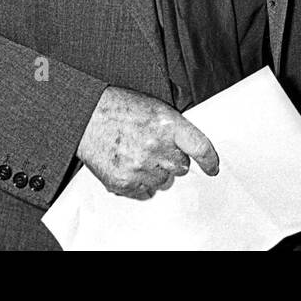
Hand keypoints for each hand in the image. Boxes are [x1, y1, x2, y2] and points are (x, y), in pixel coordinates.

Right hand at [77, 86, 218, 199]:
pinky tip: (130, 165)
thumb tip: (189, 150)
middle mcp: (156, 146)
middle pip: (181, 167)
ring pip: (163, 181)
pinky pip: (144, 192)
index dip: (210, 160)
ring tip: (139, 154)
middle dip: (173, 160)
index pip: (200, 147)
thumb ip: (175, 129)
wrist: (87, 115)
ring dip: (156, 172)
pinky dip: (140, 183)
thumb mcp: (156, 108)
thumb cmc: (120, 108)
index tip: (213, 167)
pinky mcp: (123, 181)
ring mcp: (139, 166)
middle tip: (156, 148)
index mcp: (168, 124)